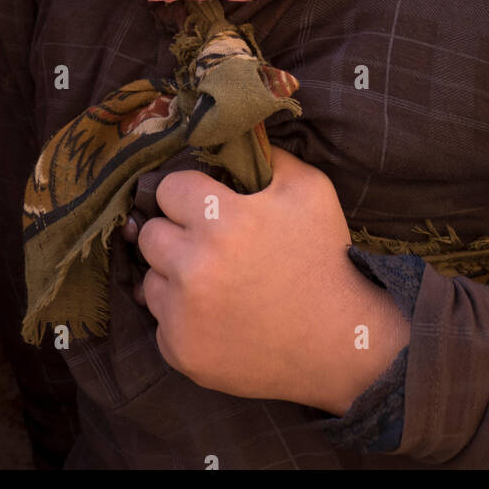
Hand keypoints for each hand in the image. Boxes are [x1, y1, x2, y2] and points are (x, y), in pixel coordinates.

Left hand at [123, 145, 410, 414]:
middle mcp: (195, 265)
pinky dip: (181, 318)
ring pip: (150, 278)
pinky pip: (159, 322)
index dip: (188, 194)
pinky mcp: (179, 350)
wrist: (339, 342)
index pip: (168, 189)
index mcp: (223, 219)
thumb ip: (268, 156)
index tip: (205, 205)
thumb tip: (235, 137)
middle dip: (176, 233)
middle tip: (208, 245)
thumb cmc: (324, 258)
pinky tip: (217, 317)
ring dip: (174, 277)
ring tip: (214, 283)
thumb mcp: (311, 189)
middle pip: (150, 233)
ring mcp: (183, 313)